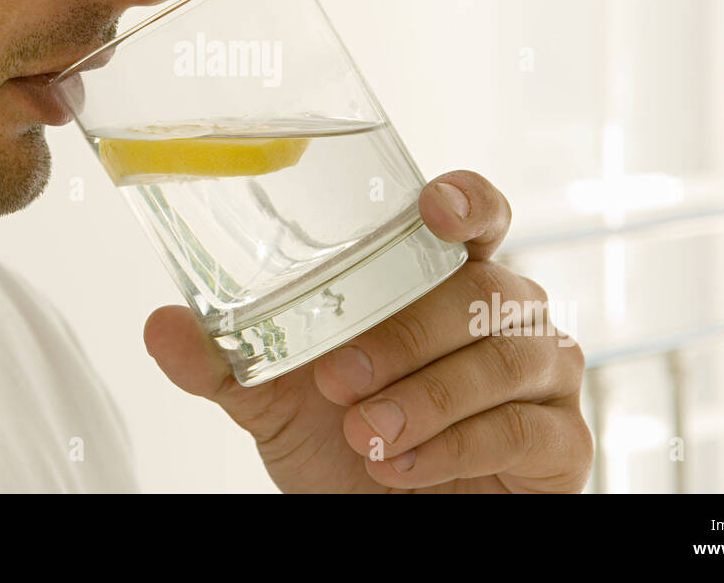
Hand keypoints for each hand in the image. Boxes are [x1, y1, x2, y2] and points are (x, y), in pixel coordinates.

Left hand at [143, 170, 593, 492]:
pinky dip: (461, 447)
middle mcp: (505, 313)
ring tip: (366, 437)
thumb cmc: (347, 440)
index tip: (431, 210)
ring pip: (505, 358)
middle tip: (339, 380)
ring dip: (428, 397)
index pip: (479, 215)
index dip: (467, 200)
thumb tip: (161, 325)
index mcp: (444, 281)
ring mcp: (543, 373)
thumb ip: (226, 360)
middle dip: (408, 334)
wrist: (385, 522)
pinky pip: (527, 428)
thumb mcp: (275, 400)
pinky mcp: (562, 440)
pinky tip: (407, 470)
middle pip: (483, 292)